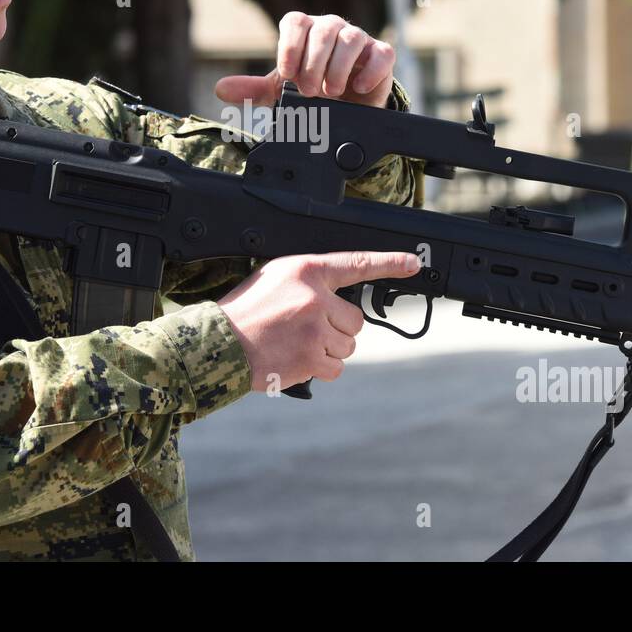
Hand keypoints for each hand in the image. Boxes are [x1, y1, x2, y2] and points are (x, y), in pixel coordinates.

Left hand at [214, 11, 396, 108]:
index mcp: (305, 31)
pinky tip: (359, 86)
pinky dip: (371, 70)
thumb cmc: (311, 89)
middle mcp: (331, 28)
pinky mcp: (381, 55)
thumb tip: (220, 89)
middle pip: (323, 30)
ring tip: (331, 92)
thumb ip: (252, 90)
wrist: (344, 109)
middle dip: (313, 63)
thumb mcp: (281, 91)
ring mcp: (359, 39)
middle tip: (309, 91)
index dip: (289, 46)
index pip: (294, 21)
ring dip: (338, 67)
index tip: (286, 74)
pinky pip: (381, 53)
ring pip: (351, 38)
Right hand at [218, 250, 421, 392]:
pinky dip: (320, 368)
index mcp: (306, 270)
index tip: (413, 263)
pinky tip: (297, 360)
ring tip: (296, 345)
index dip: (389, 263)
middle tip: (305, 329)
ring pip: (347, 345)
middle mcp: (315, 298)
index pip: (356, 263)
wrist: (219, 345)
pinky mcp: (312, 359)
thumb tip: (341, 296)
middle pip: (355, 319)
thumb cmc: (246, 311)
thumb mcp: (275, 277)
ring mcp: (315, 329)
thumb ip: (311, 281)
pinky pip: (336, 368)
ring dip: (328, 349)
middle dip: (337, 328)